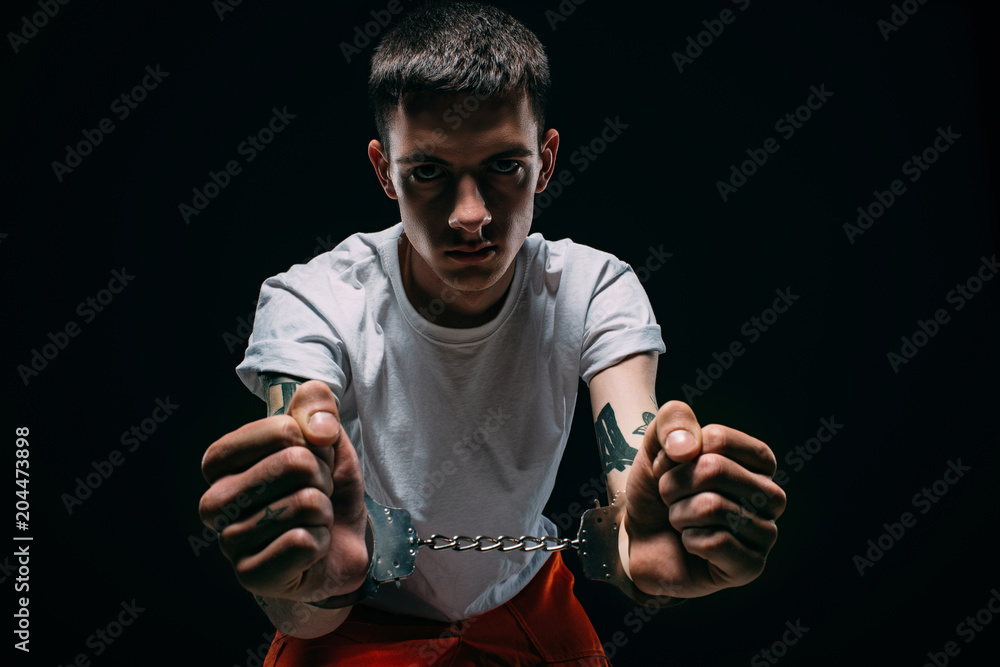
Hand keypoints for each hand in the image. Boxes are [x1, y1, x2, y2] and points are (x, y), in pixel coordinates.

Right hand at [198, 381, 368, 601]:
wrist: (343, 545)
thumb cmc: (324, 489)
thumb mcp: (327, 438)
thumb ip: (318, 406)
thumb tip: (316, 428)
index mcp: (222, 461)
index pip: (282, 429)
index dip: (314, 442)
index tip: (311, 459)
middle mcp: (214, 500)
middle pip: (295, 463)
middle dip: (323, 477)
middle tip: (315, 493)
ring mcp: (228, 541)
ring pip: (304, 502)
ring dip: (323, 511)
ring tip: (311, 520)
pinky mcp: (249, 576)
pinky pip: (302, 542)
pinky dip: (320, 542)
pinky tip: (309, 549)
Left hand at [624, 400, 785, 597]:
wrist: (639, 538)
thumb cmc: (657, 490)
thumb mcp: (656, 444)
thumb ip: (673, 420)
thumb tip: (690, 446)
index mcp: (757, 461)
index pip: (718, 439)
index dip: (679, 452)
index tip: (672, 467)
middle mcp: (770, 495)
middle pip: (714, 469)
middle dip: (674, 484)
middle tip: (671, 498)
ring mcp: (764, 532)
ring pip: (713, 506)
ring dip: (679, 513)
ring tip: (681, 521)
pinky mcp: (752, 565)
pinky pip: (718, 542)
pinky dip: (690, 541)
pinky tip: (691, 544)